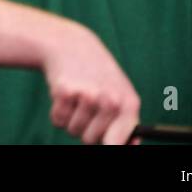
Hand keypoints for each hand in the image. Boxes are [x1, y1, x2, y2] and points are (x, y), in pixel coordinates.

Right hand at [42, 20, 141, 144]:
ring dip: (71, 119)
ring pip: (73, 131)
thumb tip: (133, 145)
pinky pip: (57, 121)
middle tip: (86, 108)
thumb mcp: (120, 94)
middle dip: (85, 129)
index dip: (107, 146)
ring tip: (76, 97)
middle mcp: (110, 100)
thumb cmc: (99, 76)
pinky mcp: (65, 91)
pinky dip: (57, 112)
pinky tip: (65, 93)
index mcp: (129, 104)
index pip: (117, 143)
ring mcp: (87, 95)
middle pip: (90, 140)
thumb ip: (127, 122)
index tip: (102, 143)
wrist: (72, 45)